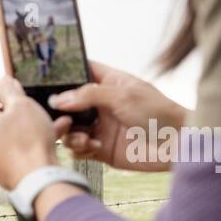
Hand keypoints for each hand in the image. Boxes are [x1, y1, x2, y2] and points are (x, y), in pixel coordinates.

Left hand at [0, 76, 60, 191]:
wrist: (36, 180)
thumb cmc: (27, 141)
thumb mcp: (22, 105)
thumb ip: (10, 90)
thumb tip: (4, 82)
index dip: (7, 86)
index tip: (19, 83)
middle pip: (2, 116)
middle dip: (24, 108)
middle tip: (39, 103)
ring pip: (13, 133)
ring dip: (34, 124)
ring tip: (55, 119)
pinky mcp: (3, 170)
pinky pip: (18, 149)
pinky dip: (33, 141)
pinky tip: (55, 134)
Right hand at [48, 61, 188, 171]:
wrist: (175, 145)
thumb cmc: (157, 113)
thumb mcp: (122, 96)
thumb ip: (88, 95)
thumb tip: (58, 98)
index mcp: (109, 83)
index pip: (82, 71)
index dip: (65, 73)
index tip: (46, 79)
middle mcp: (102, 104)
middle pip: (69, 104)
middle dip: (60, 111)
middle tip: (61, 118)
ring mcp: (101, 127)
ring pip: (70, 129)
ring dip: (70, 134)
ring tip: (83, 138)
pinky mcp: (101, 149)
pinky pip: (78, 149)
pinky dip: (80, 149)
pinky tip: (94, 147)